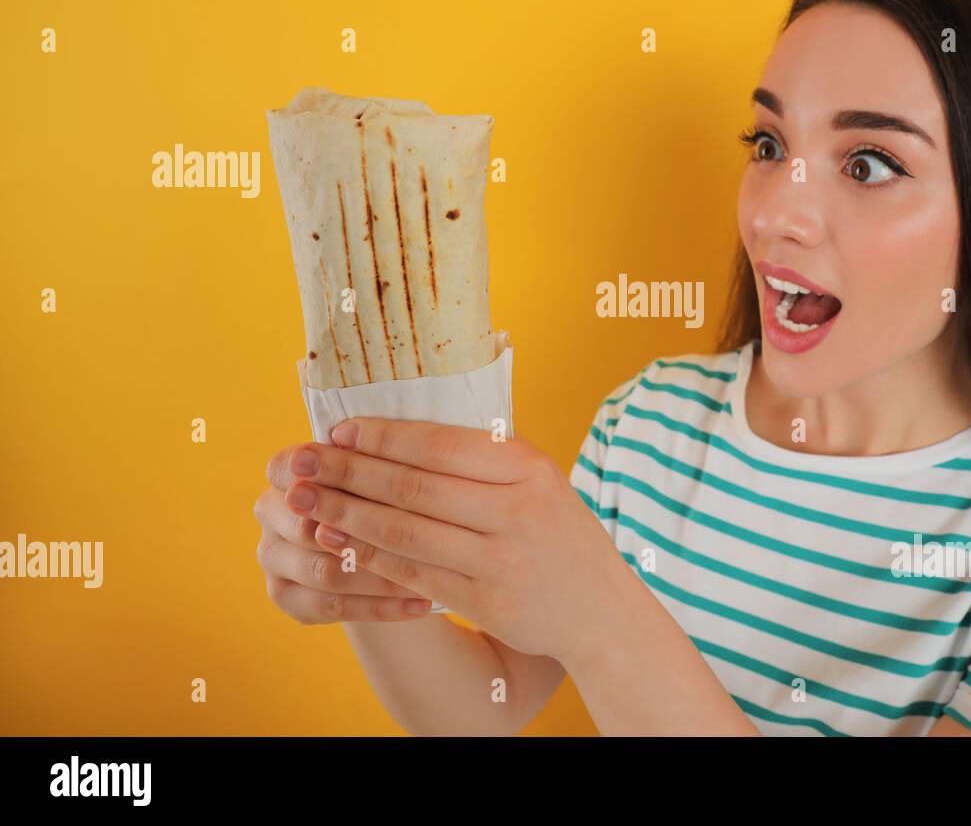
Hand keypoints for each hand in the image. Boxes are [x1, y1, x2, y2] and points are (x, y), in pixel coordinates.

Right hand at [253, 452, 435, 623]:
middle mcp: (271, 513)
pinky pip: (335, 607)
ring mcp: (274, 559)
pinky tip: (421, 605)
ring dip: (382, 578)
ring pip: (326, 572)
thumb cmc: (380, 496)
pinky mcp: (287, 598)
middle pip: (309, 527)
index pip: (290, 467)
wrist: (369, 545)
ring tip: (430, 578)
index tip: (365, 476)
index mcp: (286, 473)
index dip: (322, 474)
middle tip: (420, 539)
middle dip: (366, 534)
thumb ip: (377, 464)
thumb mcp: (378, 477)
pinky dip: (382, 607)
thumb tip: (406, 446)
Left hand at [263, 418, 630, 664]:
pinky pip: (412, 573)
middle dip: (349, 472)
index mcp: (528, 468)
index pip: (440, 445)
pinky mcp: (484, 601)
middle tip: (302, 462)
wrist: (601, 608)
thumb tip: (397, 431)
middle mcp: (516, 510)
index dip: (381, 438)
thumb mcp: (539, 480)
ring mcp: (499, 560)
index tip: (338, 431)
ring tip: (308, 501)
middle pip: (414, 487)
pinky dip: (370, 556)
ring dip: (348, 515)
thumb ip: (483, 457)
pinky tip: (341, 541)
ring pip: (405, 532)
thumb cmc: (560, 532)